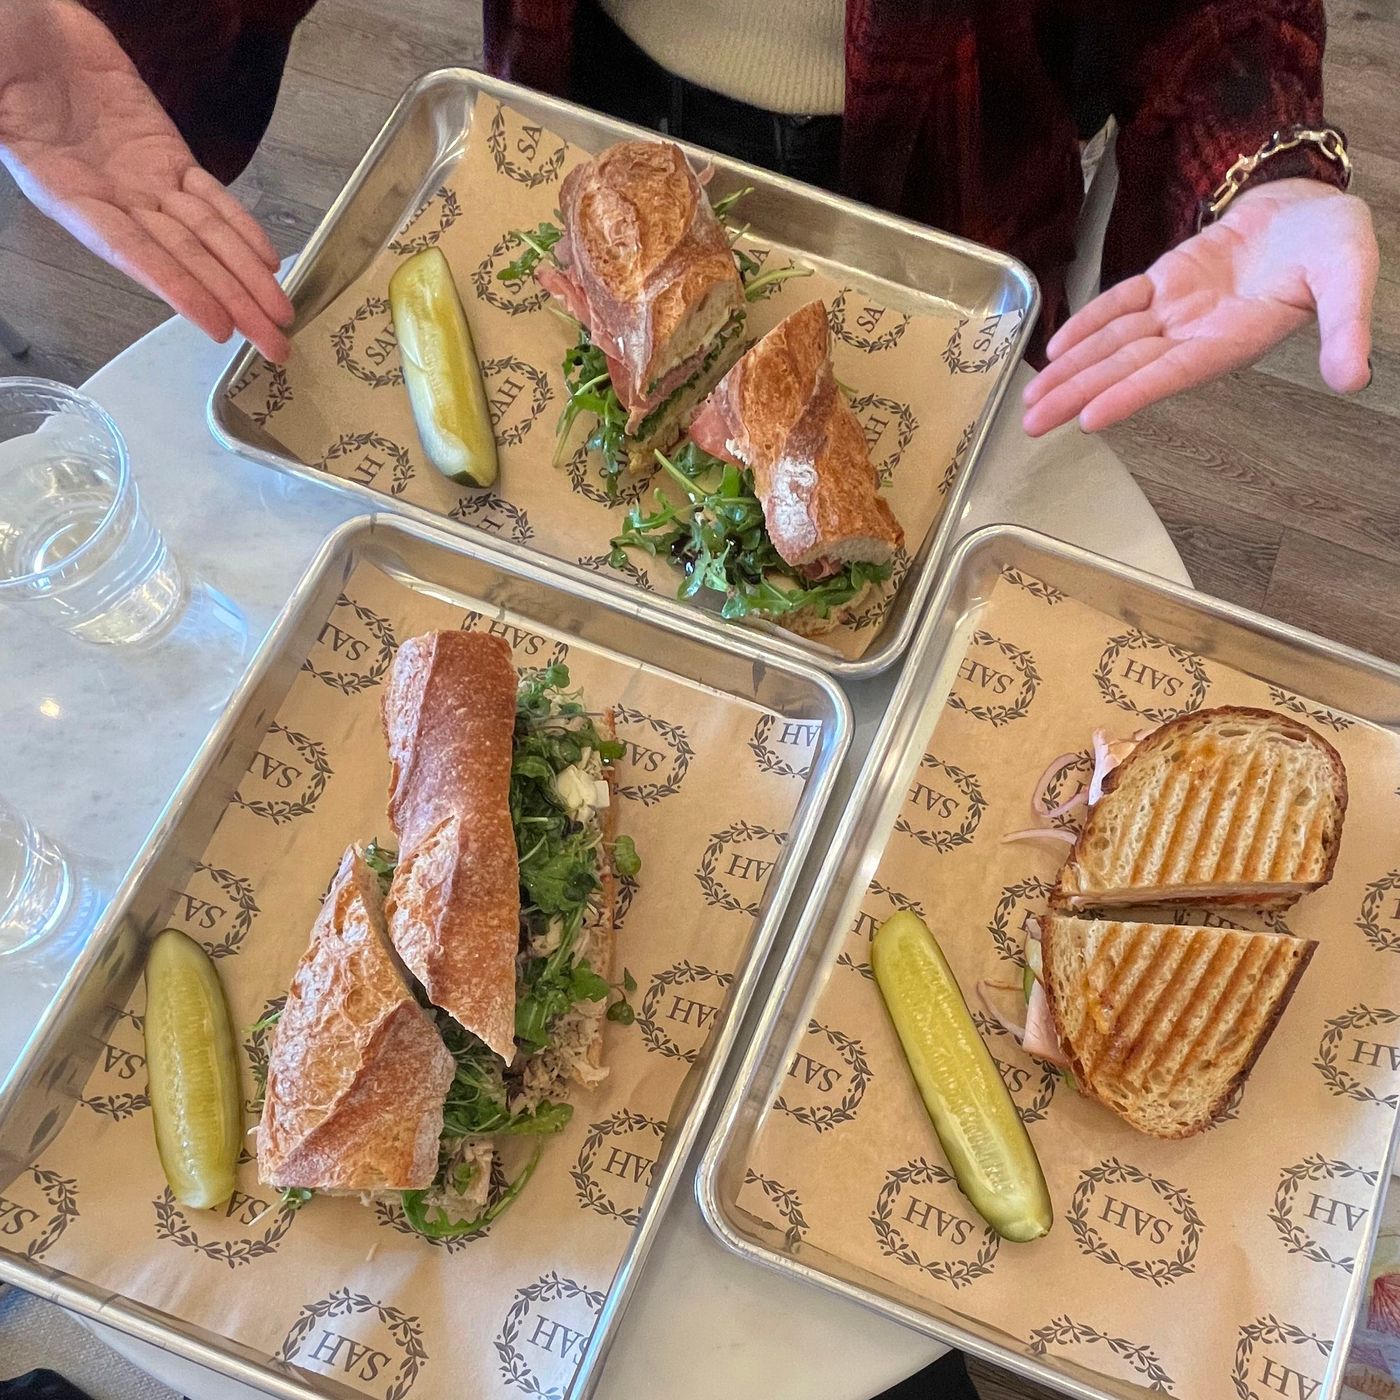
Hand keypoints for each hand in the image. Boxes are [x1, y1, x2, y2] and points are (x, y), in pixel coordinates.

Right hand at [0, 0, 291, 360]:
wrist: (28, 25)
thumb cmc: (6, 59)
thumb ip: (5, 135)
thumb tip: (16, 153)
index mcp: (65, 194)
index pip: (132, 252)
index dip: (177, 288)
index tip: (216, 324)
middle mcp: (112, 198)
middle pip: (185, 260)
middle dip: (233, 304)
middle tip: (273, 346)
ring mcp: (143, 178)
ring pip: (207, 236)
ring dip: (248, 278)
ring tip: (280, 315)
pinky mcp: (166, 153)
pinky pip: (212, 197)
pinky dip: (242, 227)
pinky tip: (268, 260)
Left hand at [1022, 178, 1377, 436]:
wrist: (1313, 206)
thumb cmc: (1333, 244)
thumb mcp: (1349, 277)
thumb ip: (1347, 327)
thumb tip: (1354, 378)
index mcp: (1234, 339)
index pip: (1171, 374)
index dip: (1130, 395)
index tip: (1090, 418)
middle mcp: (1196, 332)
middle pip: (1126, 367)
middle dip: (1077, 395)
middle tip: (1032, 425)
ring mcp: (1177, 308)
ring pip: (1114, 342)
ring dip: (1071, 370)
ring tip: (1031, 400)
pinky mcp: (1166, 280)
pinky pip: (1119, 303)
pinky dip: (1087, 323)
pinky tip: (1056, 350)